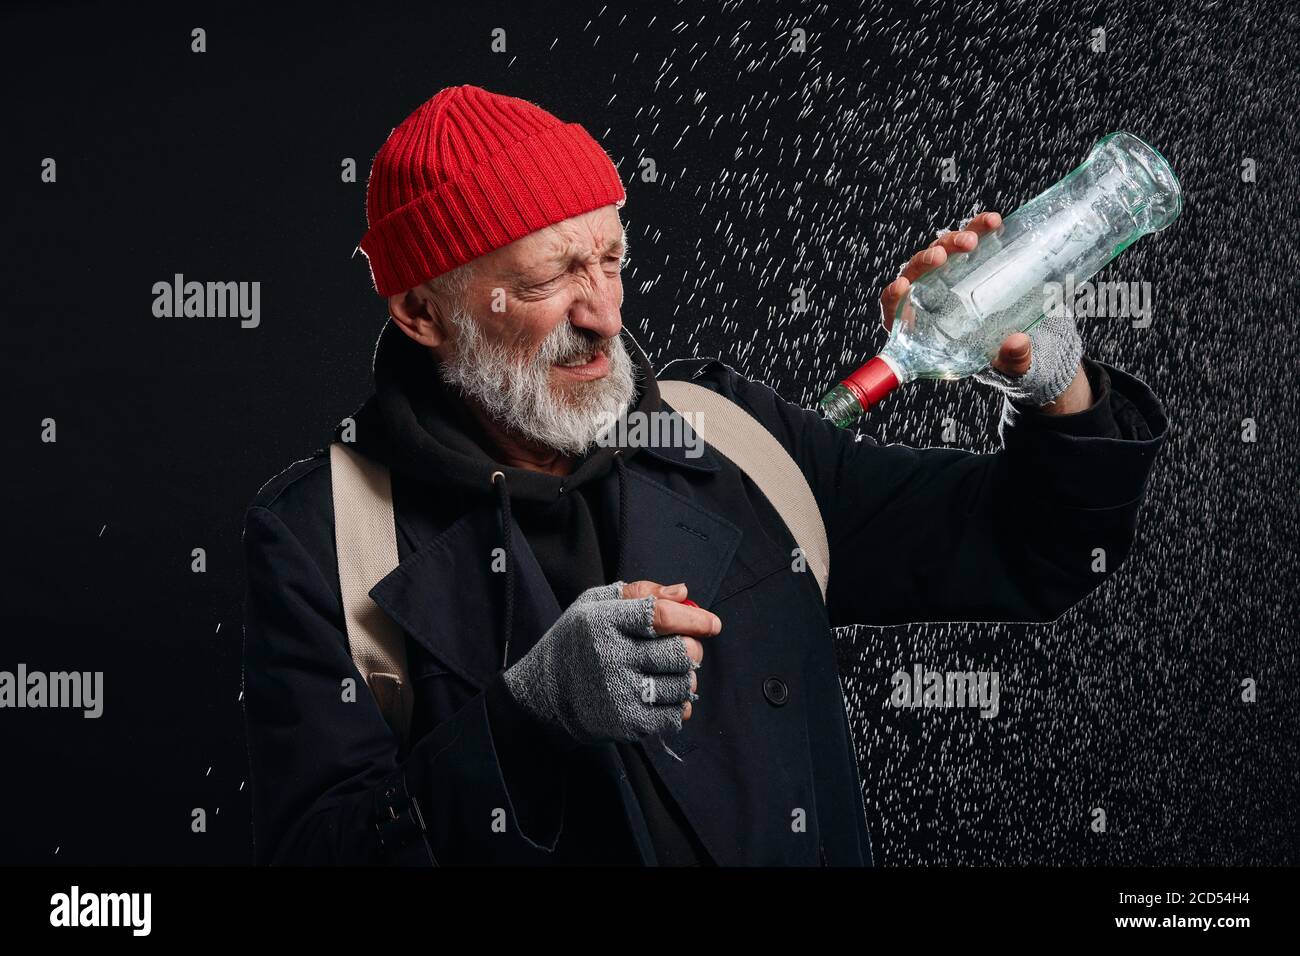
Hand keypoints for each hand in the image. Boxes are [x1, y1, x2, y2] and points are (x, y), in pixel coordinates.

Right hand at [501, 579, 720, 743]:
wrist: (541, 694)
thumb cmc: (574, 642)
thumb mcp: (593, 604)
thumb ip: (638, 592)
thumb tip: (683, 592)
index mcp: (603, 622)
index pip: (660, 616)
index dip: (694, 617)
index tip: (712, 623)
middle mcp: (610, 657)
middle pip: (679, 653)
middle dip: (693, 649)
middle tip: (687, 649)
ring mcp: (618, 693)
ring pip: (681, 685)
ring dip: (685, 679)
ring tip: (670, 674)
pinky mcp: (625, 723)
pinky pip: (673, 715)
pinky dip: (677, 705)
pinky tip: (663, 696)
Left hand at [881, 210, 1088, 410]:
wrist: (1016, 342)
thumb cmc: (998, 359)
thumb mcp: (1005, 365)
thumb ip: (1010, 359)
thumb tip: (1016, 343)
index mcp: (921, 327)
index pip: (894, 308)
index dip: (893, 297)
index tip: (901, 286)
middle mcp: (927, 297)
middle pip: (916, 272)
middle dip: (927, 260)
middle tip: (943, 255)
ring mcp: (946, 276)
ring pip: (939, 251)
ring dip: (952, 241)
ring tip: (973, 238)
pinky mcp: (968, 260)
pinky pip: (967, 240)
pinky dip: (978, 228)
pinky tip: (993, 222)